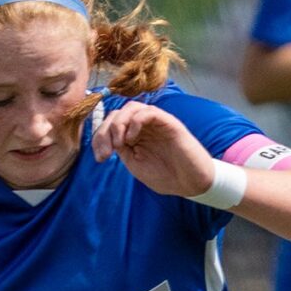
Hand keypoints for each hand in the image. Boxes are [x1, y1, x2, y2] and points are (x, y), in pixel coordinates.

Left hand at [91, 101, 219, 200]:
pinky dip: (135, 121)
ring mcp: (156, 123)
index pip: (111, 125)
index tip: (101, 157)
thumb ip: (123, 151)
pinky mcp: (169, 122)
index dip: (100, 138)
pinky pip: (148, 112)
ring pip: (131, 107)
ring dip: (119, 123)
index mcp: (134, 136)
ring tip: (120, 144)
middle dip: (105, 131)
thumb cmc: (167, 176)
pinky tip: (133, 138)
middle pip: (117, 113)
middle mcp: (144, 126)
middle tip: (107, 153)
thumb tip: (108, 141)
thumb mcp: (136, 165)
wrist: (191, 183)